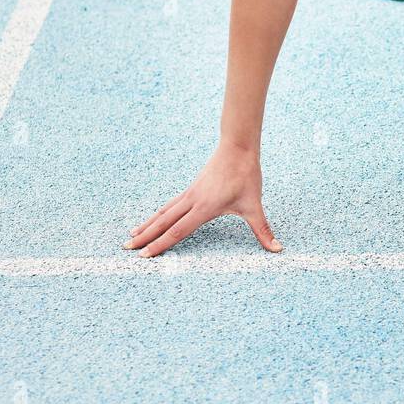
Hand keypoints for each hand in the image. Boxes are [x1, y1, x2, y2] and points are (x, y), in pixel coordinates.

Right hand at [125, 138, 281, 257]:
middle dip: (145, 237)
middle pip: (164, 222)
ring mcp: (190, 193)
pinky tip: (155, 218)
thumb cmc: (246, 175)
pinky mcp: (192, 188)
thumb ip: (263, 230)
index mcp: (204, 208)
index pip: (178, 231)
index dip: (161, 245)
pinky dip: (159, 213)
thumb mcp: (255, 205)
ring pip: (164, 212)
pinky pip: (171, 204)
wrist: (238, 147)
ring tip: (132, 234)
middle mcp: (192, 201)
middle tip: (126, 248)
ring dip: (148, 224)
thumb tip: (277, 248)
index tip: (145, 256)